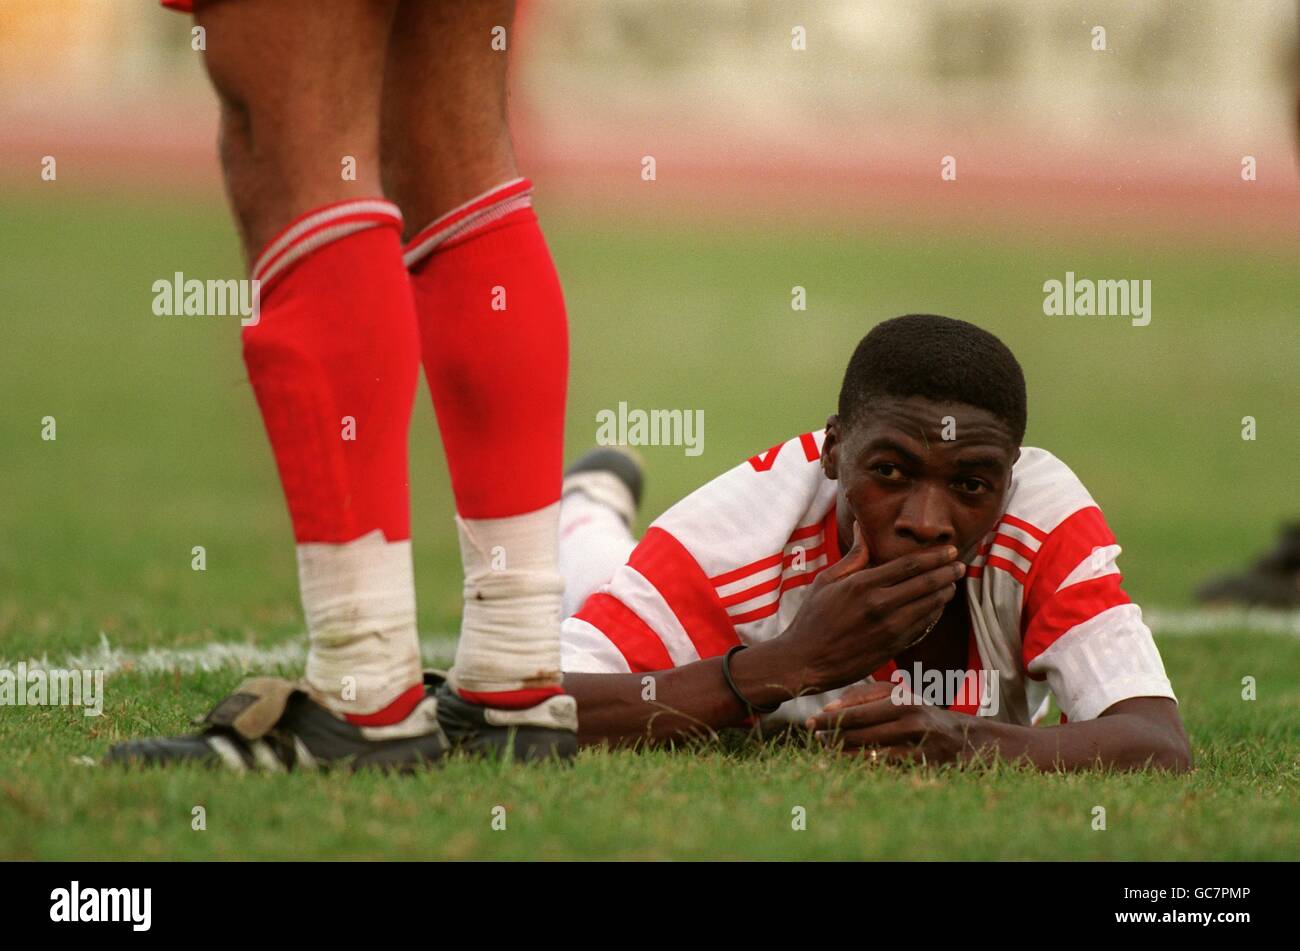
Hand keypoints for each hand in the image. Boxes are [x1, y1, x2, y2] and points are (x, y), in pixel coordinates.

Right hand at [773, 522, 963, 693]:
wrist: (804, 661)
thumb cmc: (812, 619)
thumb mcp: (826, 581)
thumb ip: (852, 557)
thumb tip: (861, 528)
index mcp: (862, 584)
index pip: (909, 565)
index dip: (934, 556)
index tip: (949, 549)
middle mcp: (879, 604)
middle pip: (925, 583)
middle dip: (947, 572)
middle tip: (960, 565)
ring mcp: (888, 628)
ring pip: (929, 606)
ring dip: (944, 593)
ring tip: (952, 583)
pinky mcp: (892, 647)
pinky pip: (922, 626)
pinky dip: (933, 614)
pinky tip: (937, 607)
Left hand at [805, 680, 976, 763]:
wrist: (966, 740)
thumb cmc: (921, 714)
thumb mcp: (898, 697)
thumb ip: (864, 696)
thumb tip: (830, 708)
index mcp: (902, 697)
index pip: (858, 708)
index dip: (832, 716)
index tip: (810, 721)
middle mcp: (912, 716)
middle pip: (862, 728)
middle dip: (833, 733)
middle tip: (813, 734)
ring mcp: (919, 740)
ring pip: (871, 748)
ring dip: (843, 750)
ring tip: (826, 748)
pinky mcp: (924, 762)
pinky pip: (886, 765)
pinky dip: (864, 763)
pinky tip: (848, 761)